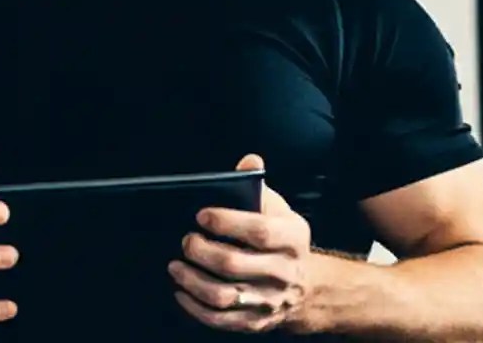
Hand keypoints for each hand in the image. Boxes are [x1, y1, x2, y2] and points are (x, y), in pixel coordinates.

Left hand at [168, 154, 311, 333]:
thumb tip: (249, 161)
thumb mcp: (278, 210)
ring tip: (174, 266)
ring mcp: (270, 300)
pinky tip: (181, 292)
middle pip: (234, 264)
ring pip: (225, 296)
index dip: (227, 221)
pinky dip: (196, 309)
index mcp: (292, 238)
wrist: (308, 286)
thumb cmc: (281, 239)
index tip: (201, 214)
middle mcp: (284, 272)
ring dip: (193, 281)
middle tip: (184, 240)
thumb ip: (259, 186)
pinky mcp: (256, 321)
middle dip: (201, 251)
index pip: (259, 231)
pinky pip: (222, 321)